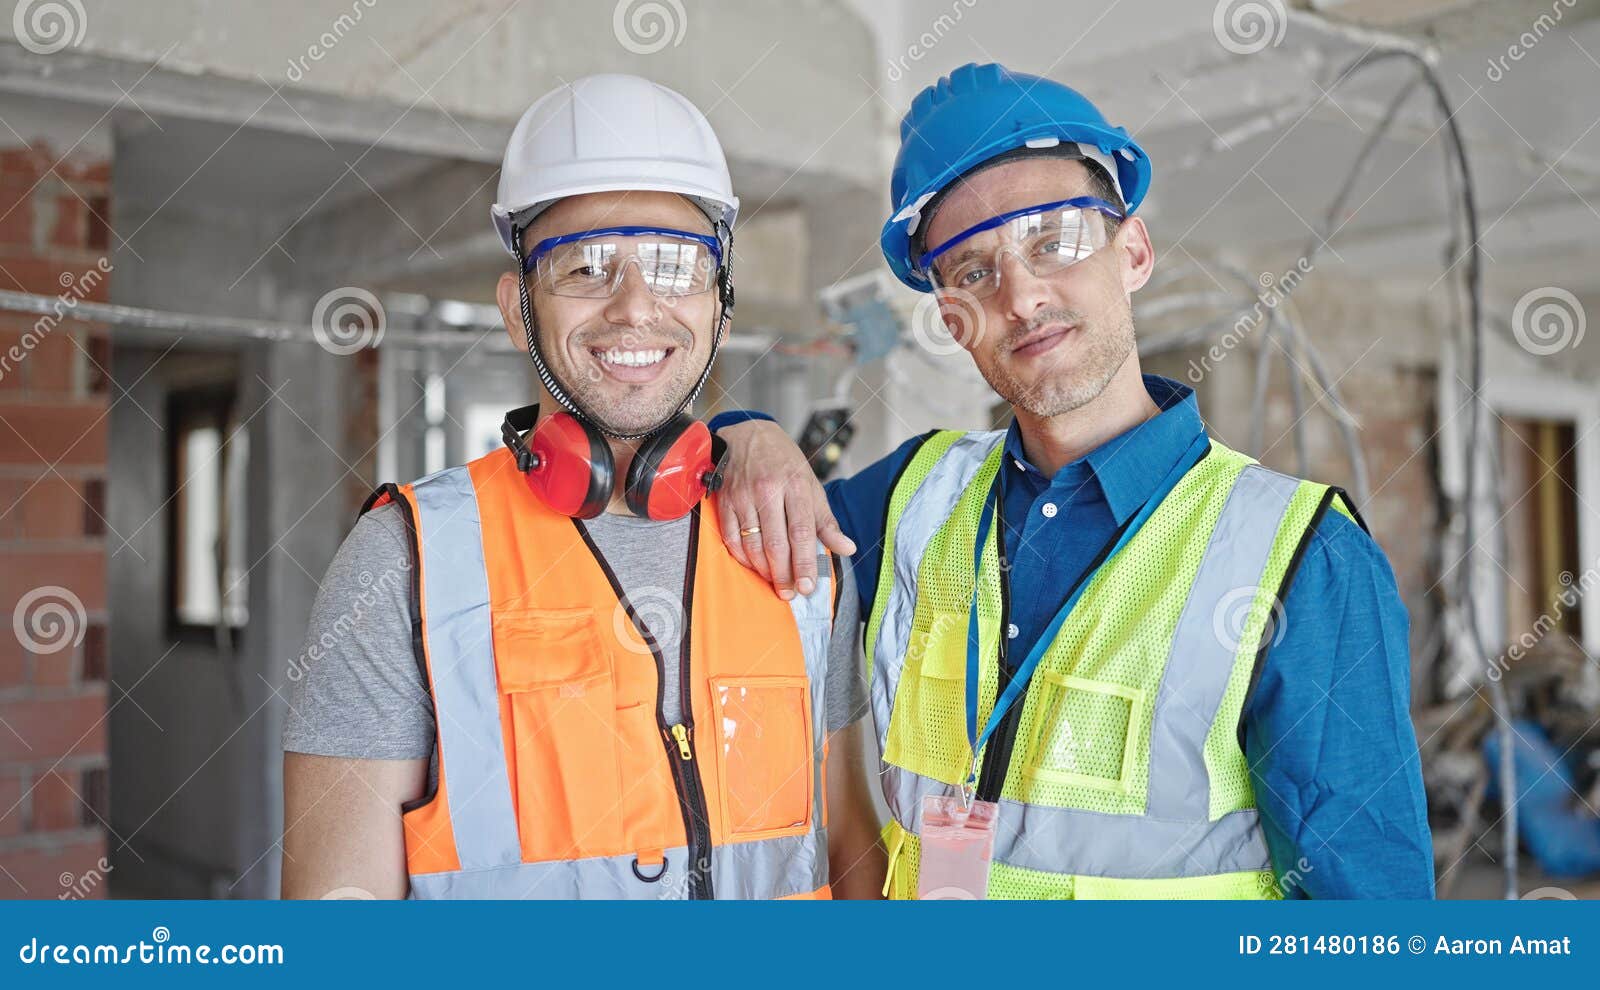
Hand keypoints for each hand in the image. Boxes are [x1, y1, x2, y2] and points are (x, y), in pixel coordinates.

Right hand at [714, 420, 855, 598]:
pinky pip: (732, 538)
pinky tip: (755, 566)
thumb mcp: (811, 485)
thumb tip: (847, 548)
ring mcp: (743, 496)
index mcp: (795, 485)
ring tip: (776, 584)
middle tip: (792, 594)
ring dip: (764, 570)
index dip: (805, 563)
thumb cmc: (785, 463)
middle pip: (776, 543)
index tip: (809, 586)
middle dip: (784, 574)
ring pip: (752, 544)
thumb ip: (826, 520)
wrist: (749, 436)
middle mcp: (768, 491)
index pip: (802, 532)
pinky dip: (743, 557)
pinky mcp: (725, 502)